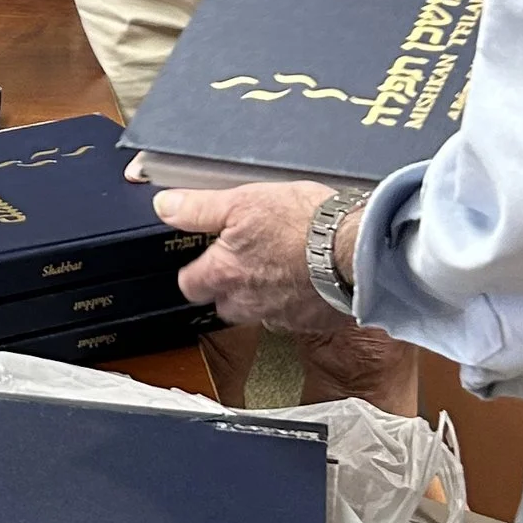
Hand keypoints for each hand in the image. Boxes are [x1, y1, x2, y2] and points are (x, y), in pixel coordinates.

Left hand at [153, 178, 350, 334]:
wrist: (358, 250)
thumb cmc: (304, 224)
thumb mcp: (244, 200)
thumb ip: (199, 208)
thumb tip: (164, 206)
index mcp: (225, 275)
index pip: (189, 285)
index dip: (194, 271)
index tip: (202, 260)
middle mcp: (247, 303)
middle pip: (223, 305)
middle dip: (227, 288)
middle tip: (241, 263)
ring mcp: (280, 315)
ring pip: (258, 312)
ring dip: (262, 296)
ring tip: (277, 269)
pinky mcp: (311, 321)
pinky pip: (294, 316)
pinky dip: (296, 301)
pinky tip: (307, 279)